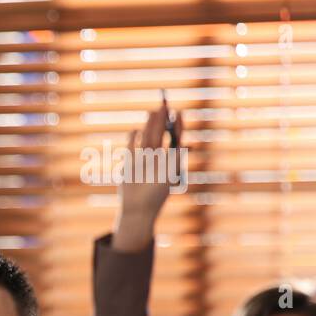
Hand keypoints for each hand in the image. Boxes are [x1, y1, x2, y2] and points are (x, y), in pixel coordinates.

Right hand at [115, 103, 182, 239]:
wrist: (138, 208)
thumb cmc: (157, 194)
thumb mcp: (170, 175)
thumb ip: (176, 159)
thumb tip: (185, 143)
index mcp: (170, 160)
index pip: (175, 138)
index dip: (178, 125)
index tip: (179, 112)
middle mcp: (157, 158)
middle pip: (160, 135)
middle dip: (162, 121)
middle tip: (164, 107)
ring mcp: (143, 159)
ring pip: (147, 138)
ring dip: (149, 125)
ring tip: (152, 112)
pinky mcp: (130, 163)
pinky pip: (131, 147)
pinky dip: (133, 138)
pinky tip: (135, 131)